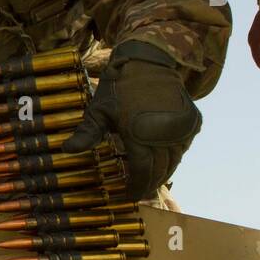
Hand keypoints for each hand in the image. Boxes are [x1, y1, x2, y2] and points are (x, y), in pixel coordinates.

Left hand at [64, 42, 200, 200]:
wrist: (148, 61)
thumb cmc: (118, 87)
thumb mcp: (98, 111)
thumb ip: (87, 134)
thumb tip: (66, 151)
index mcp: (139, 136)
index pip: (141, 173)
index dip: (136, 188)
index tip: (129, 197)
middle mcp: (164, 136)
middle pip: (159, 171)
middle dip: (149, 184)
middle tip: (139, 192)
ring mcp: (181, 129)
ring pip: (174, 161)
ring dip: (163, 173)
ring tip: (151, 180)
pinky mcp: (192, 122)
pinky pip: (183, 147)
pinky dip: (174, 156)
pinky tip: (163, 160)